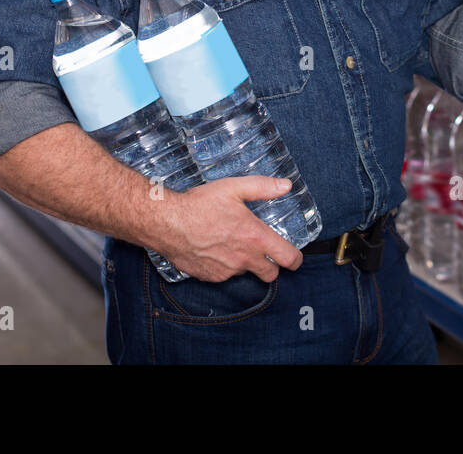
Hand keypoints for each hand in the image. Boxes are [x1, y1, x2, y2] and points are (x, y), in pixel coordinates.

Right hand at [156, 176, 302, 282]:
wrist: (166, 223)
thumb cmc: (199, 204)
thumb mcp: (234, 188)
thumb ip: (263, 187)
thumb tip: (285, 186)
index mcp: (255, 237)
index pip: (288, 258)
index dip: (295, 259)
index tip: (294, 256)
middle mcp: (244, 258)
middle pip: (271, 274)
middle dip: (272, 265)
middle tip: (266, 252)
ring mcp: (226, 271)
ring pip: (246, 273)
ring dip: (245, 263)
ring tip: (233, 244)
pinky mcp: (210, 277)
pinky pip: (225, 275)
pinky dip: (225, 266)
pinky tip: (215, 250)